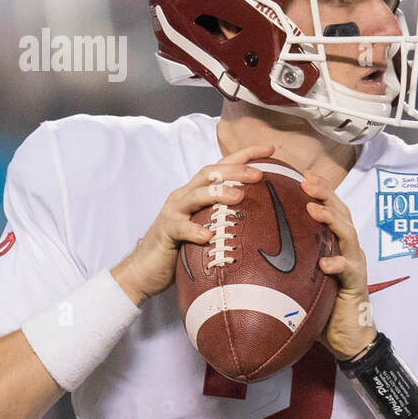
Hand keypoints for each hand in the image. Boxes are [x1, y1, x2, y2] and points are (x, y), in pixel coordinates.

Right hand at [111, 144, 274, 305]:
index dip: (245, 155)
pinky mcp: (165, 232)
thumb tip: (267, 216)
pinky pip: (180, 228)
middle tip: (259, 174)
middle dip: (235, 170)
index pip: (222, 167)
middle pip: (209, 174)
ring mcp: (173, 212)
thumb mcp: (210, 226)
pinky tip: (208, 235)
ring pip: (195, 195)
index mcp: (198, 192)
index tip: (270, 149)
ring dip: (218, 193)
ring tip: (238, 196)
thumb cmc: (184, 248)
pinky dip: (193, 230)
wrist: (146, 269)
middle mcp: (185, 196)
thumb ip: (228, 216)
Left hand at [300, 170, 375, 359]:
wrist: (346, 337)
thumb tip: (251, 251)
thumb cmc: (321, 306)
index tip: (300, 174)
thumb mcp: (301, 278)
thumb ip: (287, 262)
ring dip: (331, 219)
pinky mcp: (356, 285)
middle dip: (325, 194)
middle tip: (306, 181)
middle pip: (341, 213)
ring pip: (348, 234)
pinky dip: (338, 263)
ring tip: (314, 210)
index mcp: (335, 243)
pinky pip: (349, 270)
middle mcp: (348, 249)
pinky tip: (325, 262)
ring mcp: (355, 265)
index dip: (318, 190)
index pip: (330, 209)